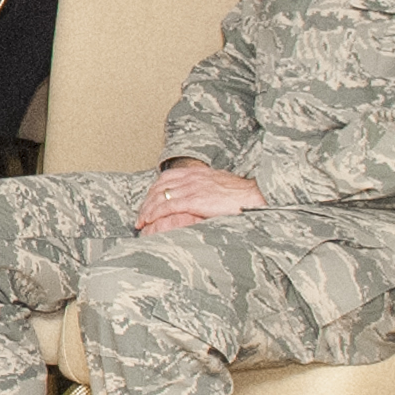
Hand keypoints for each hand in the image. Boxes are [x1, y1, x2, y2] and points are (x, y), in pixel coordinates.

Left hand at [136, 161, 264, 234]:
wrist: (254, 195)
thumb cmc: (241, 194)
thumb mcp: (220, 185)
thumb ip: (206, 188)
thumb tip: (202, 197)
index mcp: (197, 173)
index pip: (166, 178)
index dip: (154, 190)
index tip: (148, 202)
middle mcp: (190, 178)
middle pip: (158, 187)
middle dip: (146, 202)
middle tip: (140, 215)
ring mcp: (191, 188)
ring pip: (159, 197)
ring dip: (147, 210)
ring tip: (140, 222)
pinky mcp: (194, 200)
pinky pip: (167, 206)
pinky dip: (154, 214)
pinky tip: (148, 221)